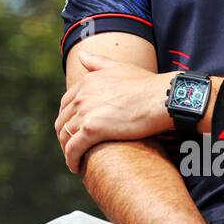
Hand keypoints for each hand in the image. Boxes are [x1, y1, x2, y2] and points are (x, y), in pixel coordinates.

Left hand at [56, 49, 168, 172]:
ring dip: (67, 151)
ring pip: (65, 137)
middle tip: (73, 149)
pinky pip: (73, 149)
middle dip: (64, 136)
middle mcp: (81, 96)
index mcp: (86, 82)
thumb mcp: (119, 67)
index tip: (73, 130)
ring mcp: (85, 112)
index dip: (67, 119)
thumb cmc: (146, 84)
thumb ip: (97, 62)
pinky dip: (71, 160)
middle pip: (62, 121)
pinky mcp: (91, 129)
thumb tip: (81, 55)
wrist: (161, 98)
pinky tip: (76, 168)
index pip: (65, 104)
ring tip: (75, 161)